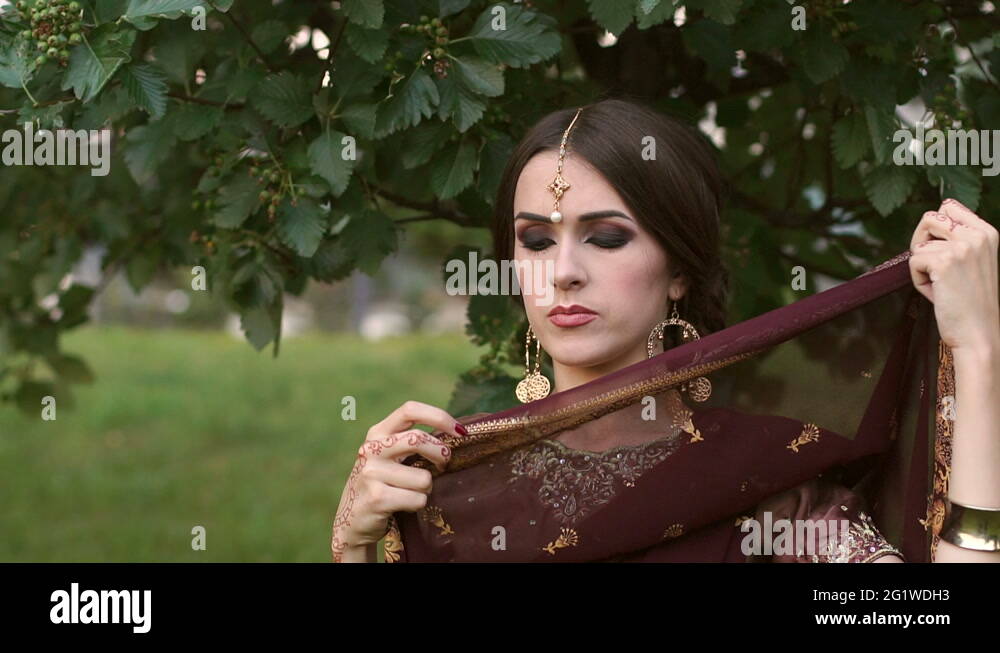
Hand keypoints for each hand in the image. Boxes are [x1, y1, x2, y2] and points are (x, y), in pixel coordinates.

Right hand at [331, 401, 466, 561]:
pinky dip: (418, 504)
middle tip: (444, 465)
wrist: (352, 520)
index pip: (409, 410)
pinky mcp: (377, 498)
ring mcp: (371, 473)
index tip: (459, 431)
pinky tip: (403, 506)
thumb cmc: (382, 484)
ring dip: (426, 489)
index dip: (438, 416)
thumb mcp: (389, 457)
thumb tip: (455, 433)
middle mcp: (371, 449)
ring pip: (423, 478)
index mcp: (377, 433)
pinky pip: (418, 499)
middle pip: (418, 439)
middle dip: (440, 453)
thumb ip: (412, 443)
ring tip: (411, 492)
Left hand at [909, 198, 999, 352]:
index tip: (940, 250)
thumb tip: (930, 220)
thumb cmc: (971, 302)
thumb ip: (958, 241)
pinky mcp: (944, 261)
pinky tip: (937, 294)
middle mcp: (977, 234)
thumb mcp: (973, 262)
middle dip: (922, 243)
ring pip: (919, 243)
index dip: (934, 228)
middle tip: (934, 269)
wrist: (979, 333)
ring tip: (941, 284)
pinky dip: (918, 280)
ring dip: (921, 266)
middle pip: (928, 218)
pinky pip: (913, 261)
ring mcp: (962, 246)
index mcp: (987, 232)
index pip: (949, 206)